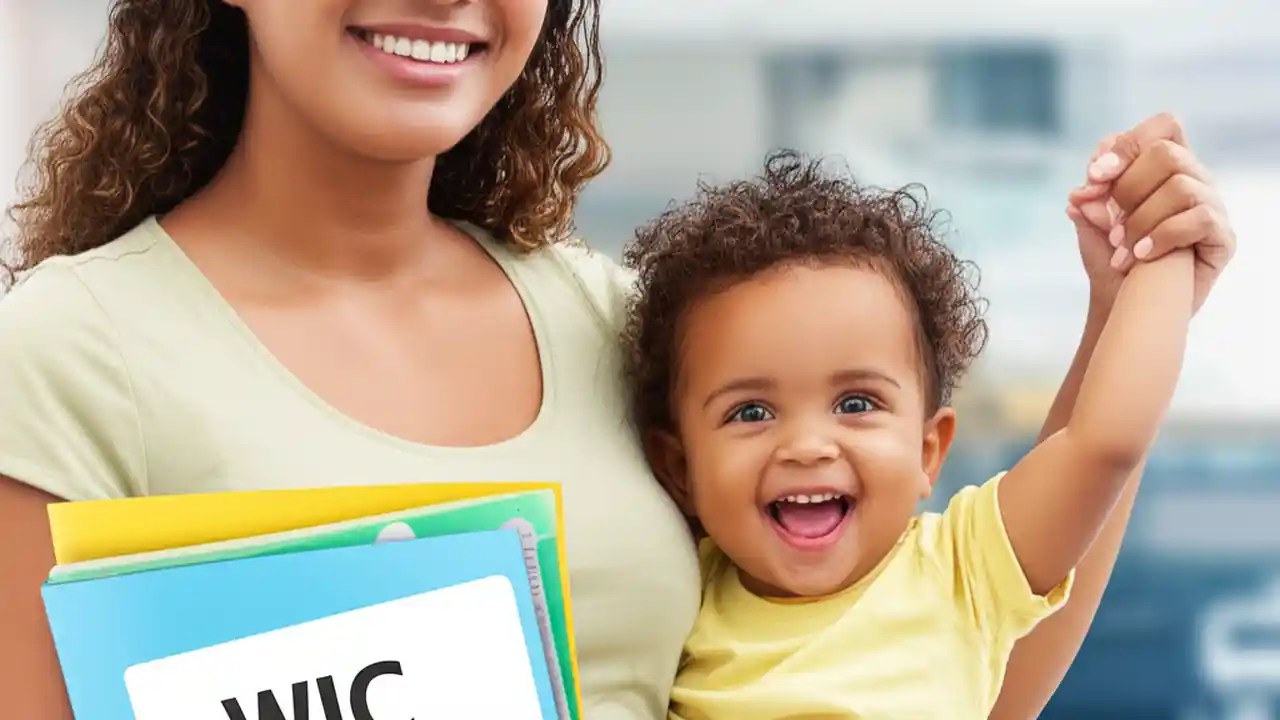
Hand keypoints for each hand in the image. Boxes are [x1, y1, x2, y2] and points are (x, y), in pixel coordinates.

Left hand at [1068, 113, 1235, 311]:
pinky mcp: (1222, 237)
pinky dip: (1161, 236)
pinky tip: (1140, 256)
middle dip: (1128, 187)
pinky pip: (1198, 219)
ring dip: (1140, 219)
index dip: (1127, 145)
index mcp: (1165, 166)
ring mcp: (1211, 206)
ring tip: (1120, 247)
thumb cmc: (1112, 257)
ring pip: (1180, 186)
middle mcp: (1194, 179)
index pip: (1162, 127)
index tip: (1095, 176)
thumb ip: (1089, 201)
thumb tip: (1081, 193)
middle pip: (1167, 153)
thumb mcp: (1091, 224)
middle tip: (1109, 222)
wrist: (1124, 303)